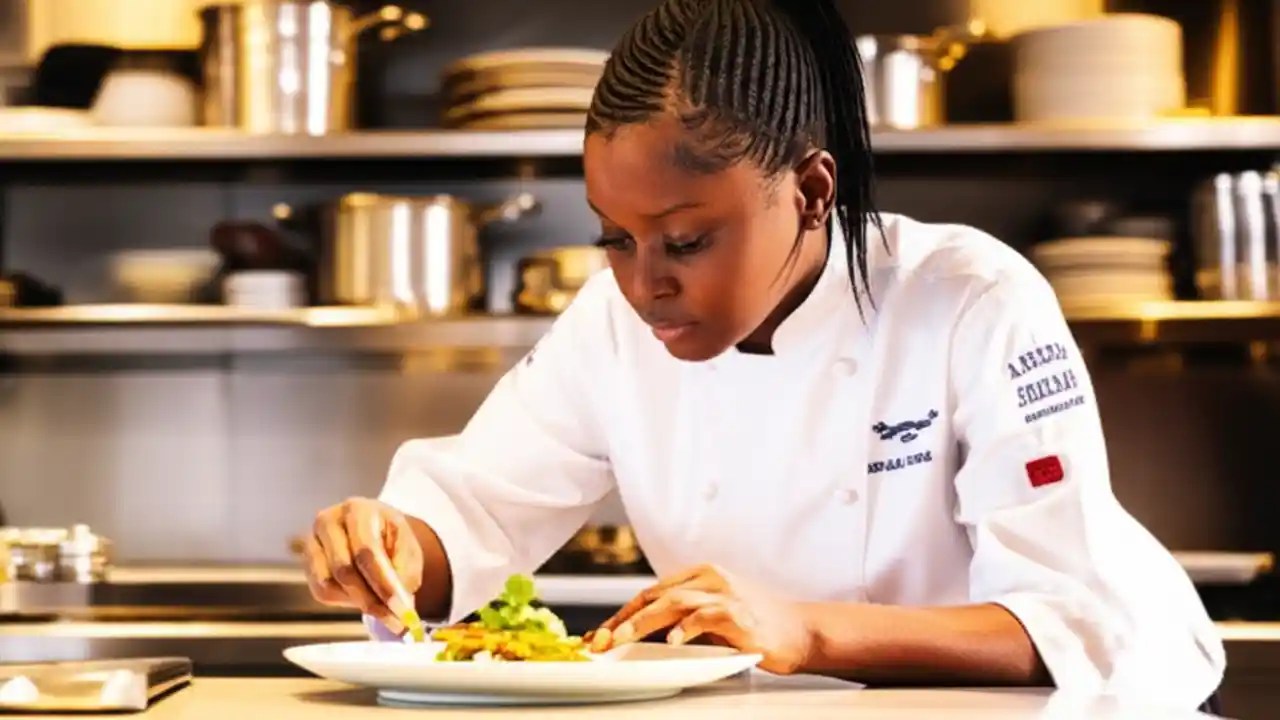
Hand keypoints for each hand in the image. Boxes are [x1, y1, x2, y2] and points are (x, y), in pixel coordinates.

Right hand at [304, 497, 424, 633]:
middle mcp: (328, 521)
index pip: (367, 550)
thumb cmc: (390, 537)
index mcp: (358, 509)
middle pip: (344, 569)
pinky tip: (363, 597)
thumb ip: (406, 572)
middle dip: (372, 600)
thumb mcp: (408, 546)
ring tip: (385, 609)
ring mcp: (312, 542)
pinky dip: (345, 601)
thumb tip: (403, 605)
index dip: (384, 583)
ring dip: (359, 602)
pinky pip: (321, 592)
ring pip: (329, 584)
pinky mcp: (306, 563)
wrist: (372, 531)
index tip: (401, 608)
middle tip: (396, 621)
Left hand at [588, 564, 813, 673]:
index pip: (652, 592)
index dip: (623, 612)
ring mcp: (725, 594)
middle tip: (601, 639)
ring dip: (644, 622)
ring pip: (674, 602)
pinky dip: (685, 628)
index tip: (601, 633)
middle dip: (624, 618)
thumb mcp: (713, 619)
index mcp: (701, 576)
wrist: (801, 631)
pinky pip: (705, 617)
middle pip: (656, 595)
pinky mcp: (739, 614)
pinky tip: (670, 641)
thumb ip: (683, 620)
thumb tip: (642, 638)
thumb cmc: (756, 627)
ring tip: (622, 639)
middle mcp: (710, 578)